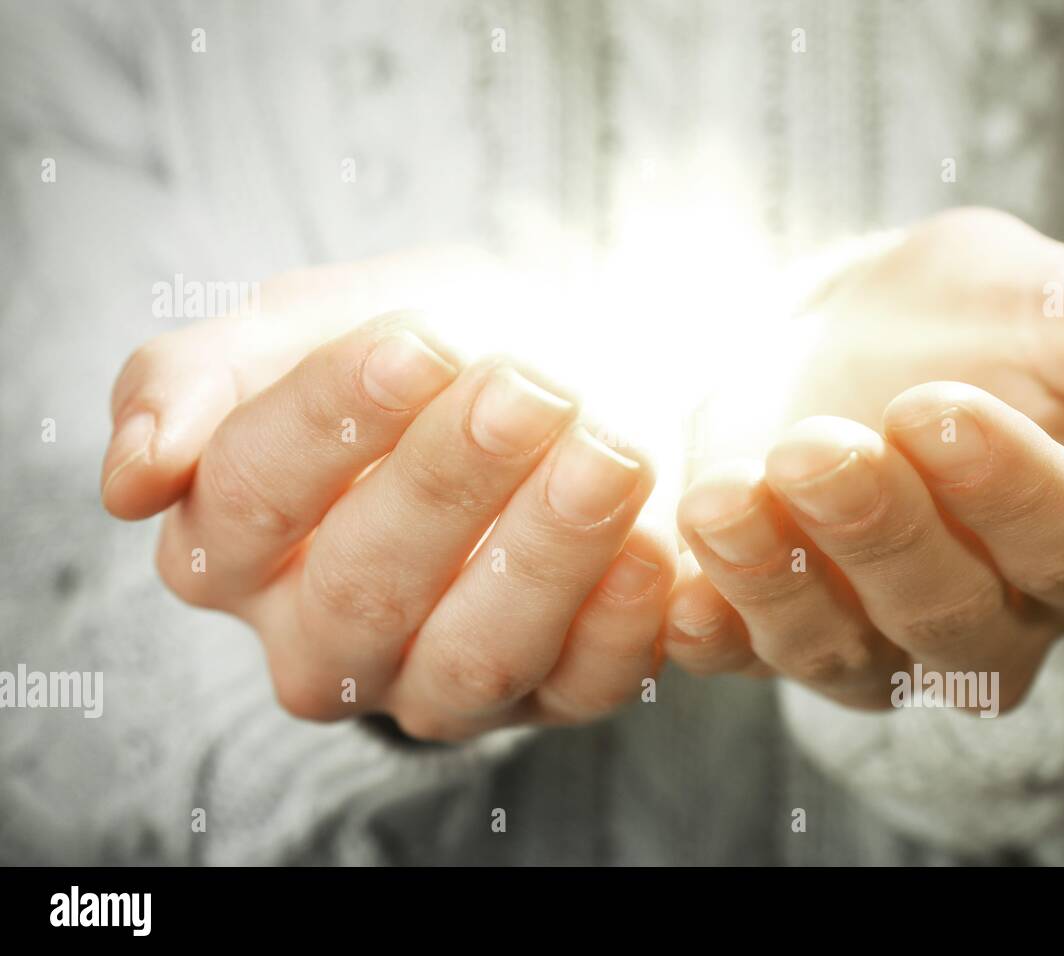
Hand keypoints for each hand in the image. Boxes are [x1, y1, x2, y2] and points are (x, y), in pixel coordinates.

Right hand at [101, 255, 674, 739]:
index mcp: (233, 547)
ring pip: (472, 657)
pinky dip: (619, 621)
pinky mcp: (550, 697)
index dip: (328, 421)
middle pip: (360, 590)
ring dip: (543, 554)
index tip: (415, 342)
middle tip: (527, 390)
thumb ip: (197, 380)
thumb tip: (134, 477)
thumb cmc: (425, 345)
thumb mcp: (307, 321)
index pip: (249, 498)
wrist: (562, 366)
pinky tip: (651, 546)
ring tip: (607, 452)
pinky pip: (581, 684)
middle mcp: (324, 640)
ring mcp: (438, 683)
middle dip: (447, 483)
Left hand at [662, 207, 1063, 711]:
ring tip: (722, 495)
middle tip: (814, 445)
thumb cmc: (979, 316)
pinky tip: (673, 588)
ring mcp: (879, 638)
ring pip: (839, 651)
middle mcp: (994, 619)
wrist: (847, 322)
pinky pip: (742, 655)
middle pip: (950, 614)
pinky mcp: (777, 629)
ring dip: (777, 581)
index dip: (1006, 489)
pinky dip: (708, 629)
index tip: (932, 405)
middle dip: (878, 532)